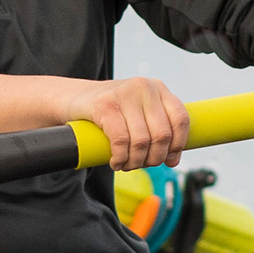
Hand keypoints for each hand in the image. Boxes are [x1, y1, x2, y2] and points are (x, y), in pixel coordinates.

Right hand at [64, 77, 190, 171]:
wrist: (73, 99)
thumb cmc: (110, 112)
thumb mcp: (139, 112)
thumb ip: (157, 128)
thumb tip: (174, 160)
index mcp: (158, 88)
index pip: (181, 119)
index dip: (177, 145)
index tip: (168, 160)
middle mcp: (144, 87)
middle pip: (162, 134)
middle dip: (153, 158)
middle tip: (141, 165)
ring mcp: (124, 94)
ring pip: (141, 141)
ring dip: (135, 162)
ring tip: (127, 165)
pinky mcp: (105, 105)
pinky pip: (121, 140)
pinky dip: (120, 158)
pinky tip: (116, 162)